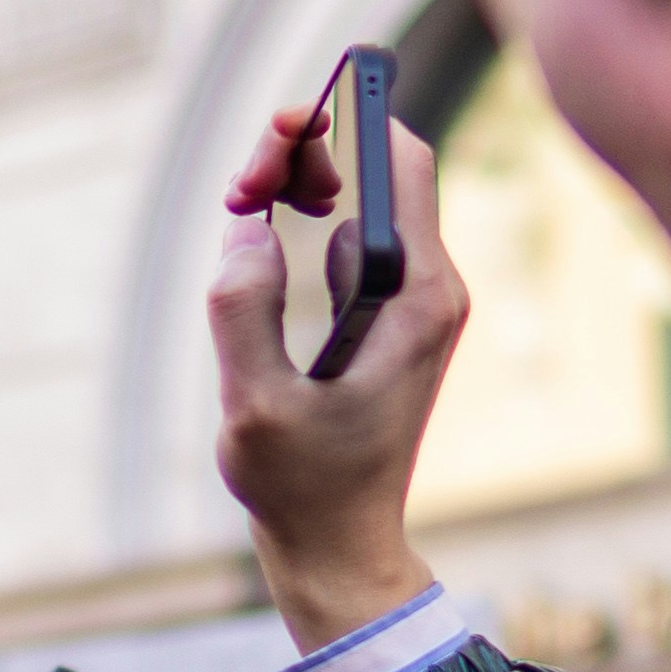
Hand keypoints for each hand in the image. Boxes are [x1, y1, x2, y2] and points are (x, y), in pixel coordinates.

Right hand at [205, 100, 464, 651]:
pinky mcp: (388, 314)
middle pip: (378, 167)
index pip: (398, 162)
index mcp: (416, 297)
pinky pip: (353, 232)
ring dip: (298, 182)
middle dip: (304, 153)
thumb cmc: (304, 486)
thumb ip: (242, 311)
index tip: (280, 134)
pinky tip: (262, 235)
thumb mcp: (256, 406)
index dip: (339, 125)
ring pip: (362, 195)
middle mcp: (429, 287)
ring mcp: (411, 299)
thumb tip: (247, 230)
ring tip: (244, 208)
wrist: (341, 547)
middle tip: (242, 190)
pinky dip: (305, 219)